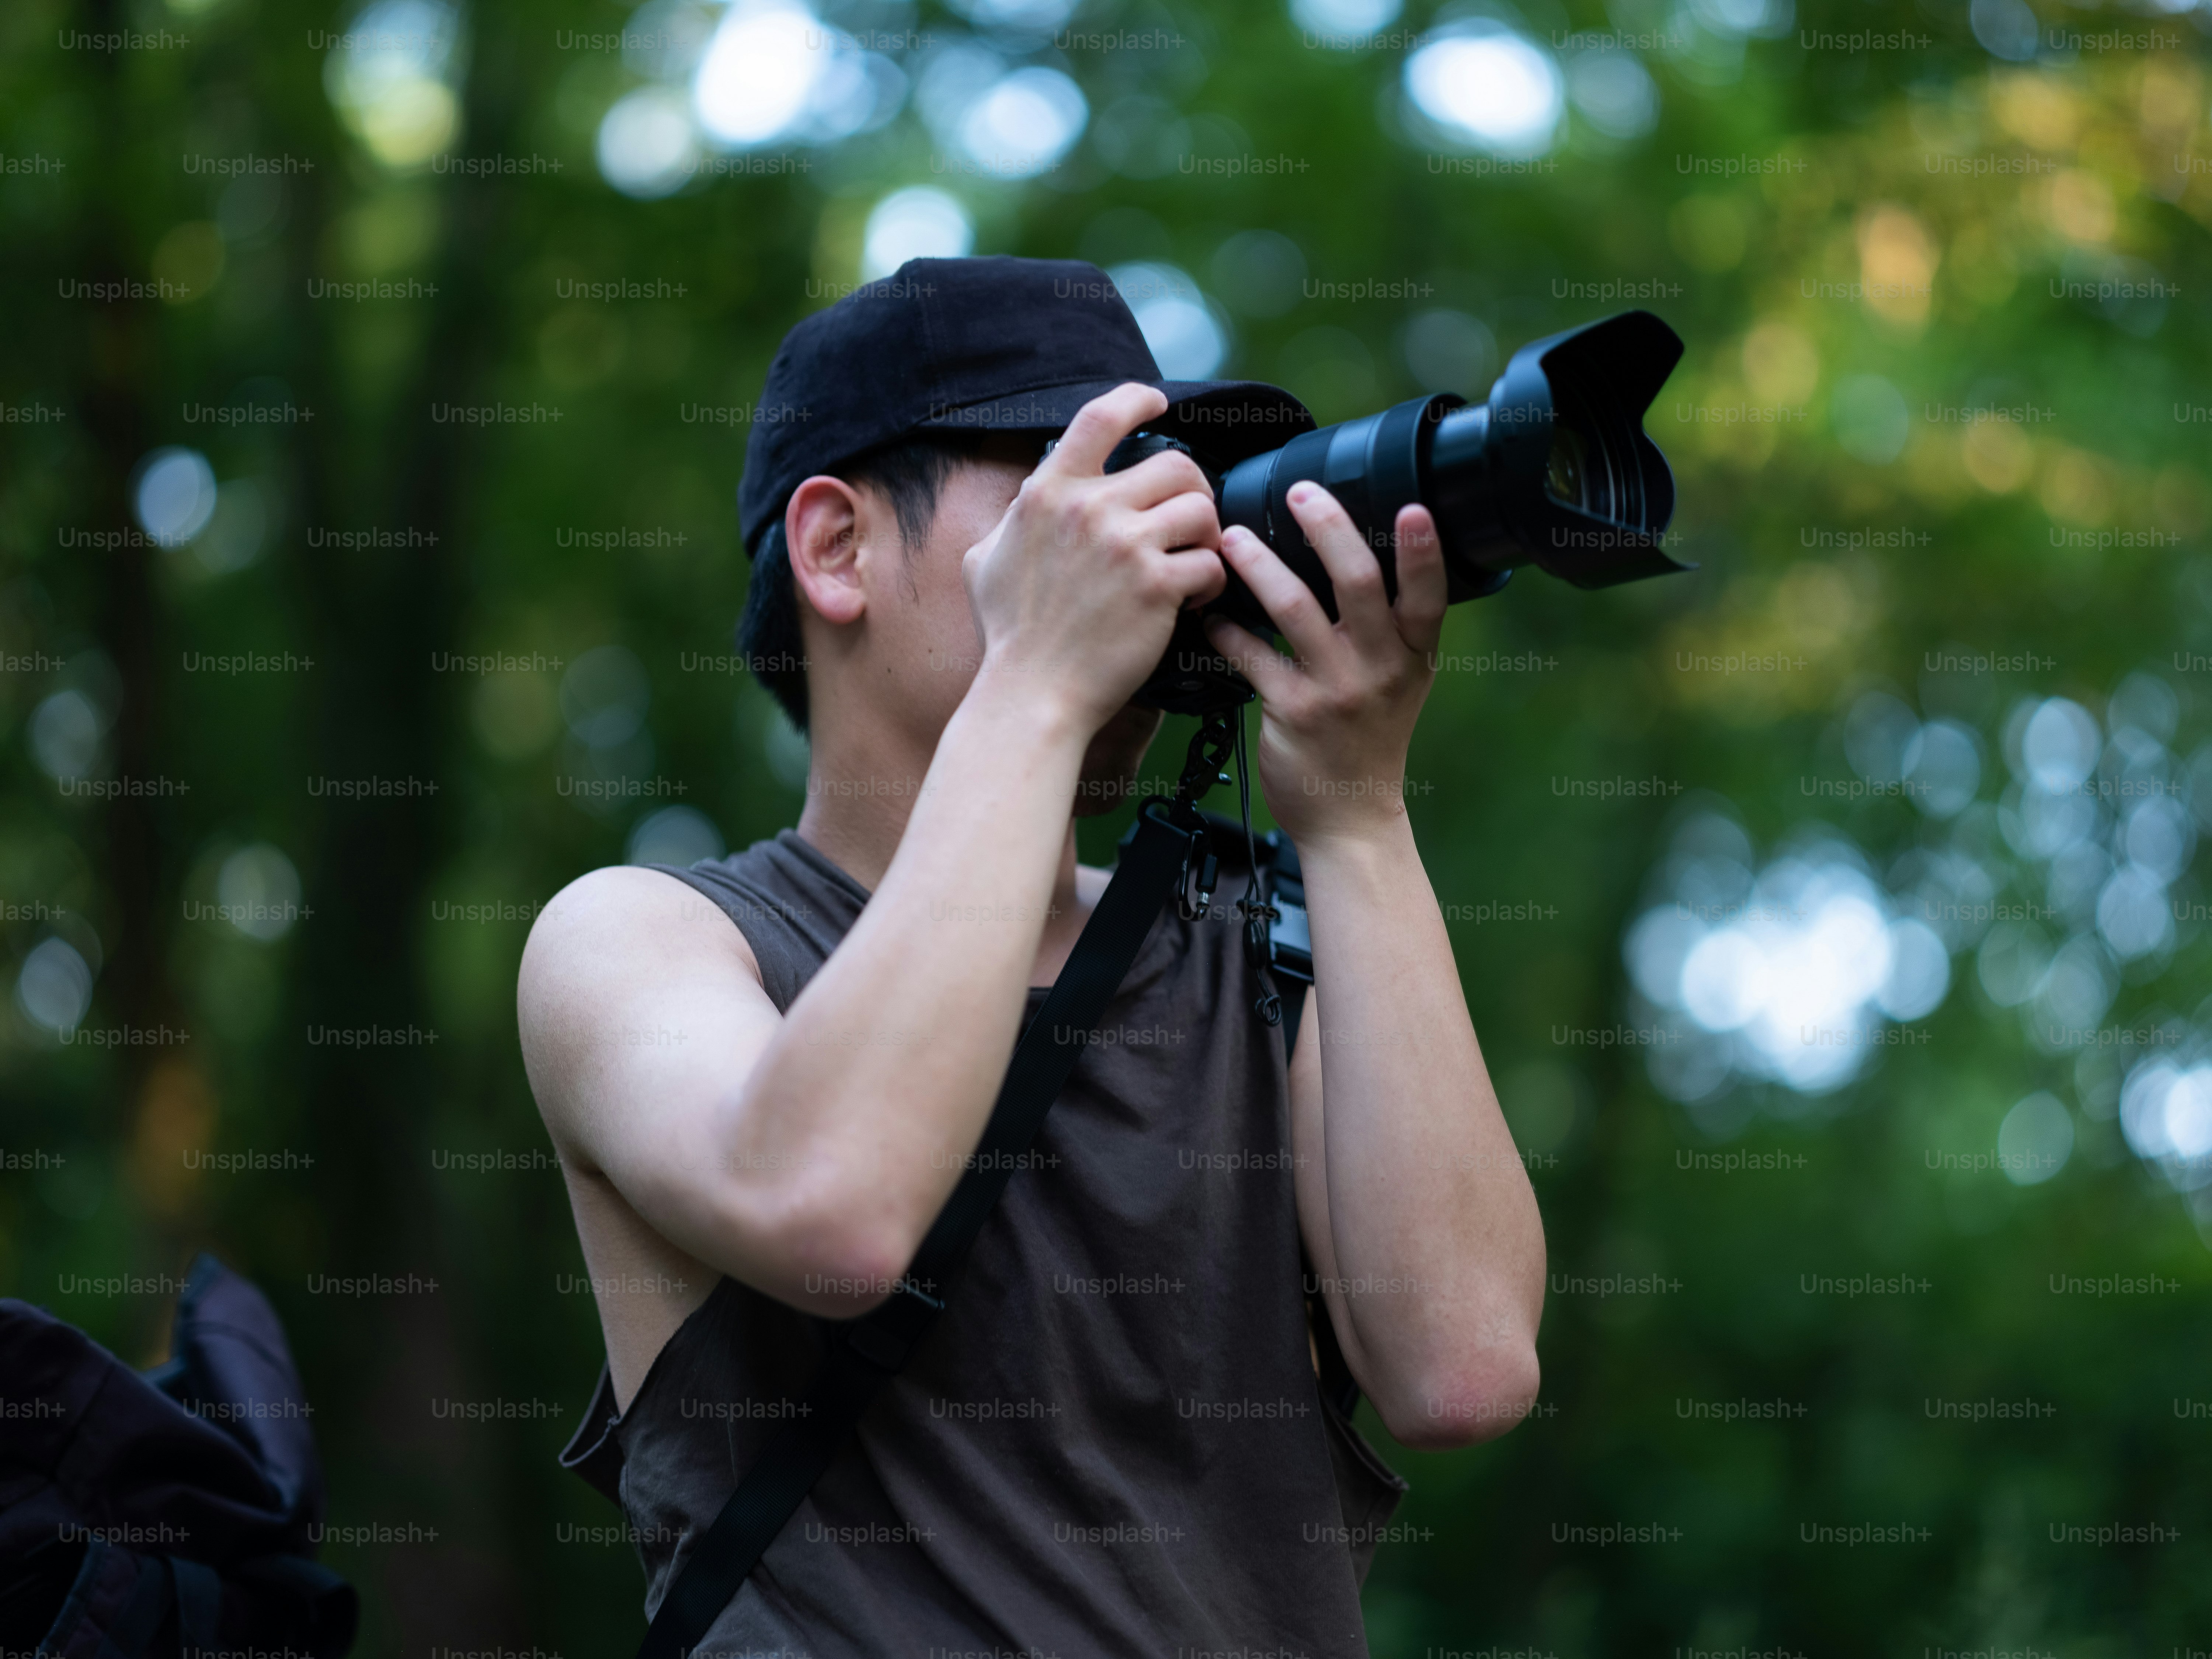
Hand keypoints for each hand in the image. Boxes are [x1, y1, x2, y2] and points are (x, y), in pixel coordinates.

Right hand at [961, 385, 1226, 736]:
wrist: (1031, 694)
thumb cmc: (1009, 636)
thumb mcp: (985, 561)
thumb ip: (1012, 520)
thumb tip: (1027, 499)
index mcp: (1047, 494)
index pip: (1098, 418)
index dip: (1135, 400)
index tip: (1157, 401)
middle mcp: (1087, 509)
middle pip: (1175, 464)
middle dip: (1192, 490)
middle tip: (1187, 524)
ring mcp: (1124, 545)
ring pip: (1202, 508)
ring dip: (1207, 536)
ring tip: (1191, 564)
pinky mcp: (1156, 585)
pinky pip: (1211, 562)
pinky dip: (1211, 581)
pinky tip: (1192, 601)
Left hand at [1203, 486, 1446, 846]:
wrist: (1350, 817)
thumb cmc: (1370, 740)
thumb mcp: (1399, 683)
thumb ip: (1390, 630)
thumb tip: (1360, 558)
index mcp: (1412, 656)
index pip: (1428, 596)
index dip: (1423, 553)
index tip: (1414, 507)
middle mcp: (1380, 668)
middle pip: (1358, 584)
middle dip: (1329, 529)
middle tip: (1300, 492)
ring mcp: (1336, 691)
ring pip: (1295, 611)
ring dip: (1260, 568)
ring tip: (1231, 539)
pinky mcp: (1292, 713)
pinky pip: (1253, 657)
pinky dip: (1228, 633)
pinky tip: (1211, 618)